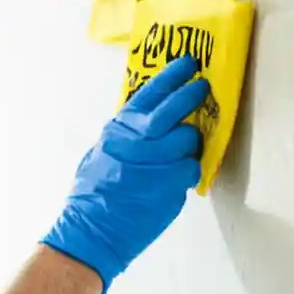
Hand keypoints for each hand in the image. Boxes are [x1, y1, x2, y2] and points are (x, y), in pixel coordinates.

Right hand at [42, 56, 207, 293]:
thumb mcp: (101, 152)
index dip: (171, 76)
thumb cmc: (92, 194)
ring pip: (188, 141)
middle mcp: (136, 142)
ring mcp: (154, 164)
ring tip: (183, 150)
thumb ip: (126, 136)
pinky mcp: (168, 186)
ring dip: (191, 143)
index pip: (149, 93)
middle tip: (203, 88)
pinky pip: (190, 170)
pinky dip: (187, 172)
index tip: (188, 64)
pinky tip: (174, 179)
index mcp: (118, 131)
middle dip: (192, 96)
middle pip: (174, 110)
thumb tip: (149, 121)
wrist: (91, 230)